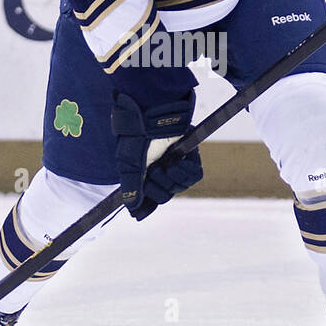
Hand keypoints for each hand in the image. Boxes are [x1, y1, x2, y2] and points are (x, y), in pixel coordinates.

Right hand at [111, 91, 202, 220]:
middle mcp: (163, 168)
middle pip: (167, 194)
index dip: (150, 203)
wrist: (154, 115)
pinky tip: (177, 163)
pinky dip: (186, 172)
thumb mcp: (130, 164)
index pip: (152, 196)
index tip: (142, 210)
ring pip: (180, 186)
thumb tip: (132, 209)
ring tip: (165, 167)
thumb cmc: (138, 136)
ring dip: (173, 180)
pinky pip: (195, 175)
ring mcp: (177, 162)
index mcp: (146, 172)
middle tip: (154, 173)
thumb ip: (132, 187)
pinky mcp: (191, 156)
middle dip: (159, 189)